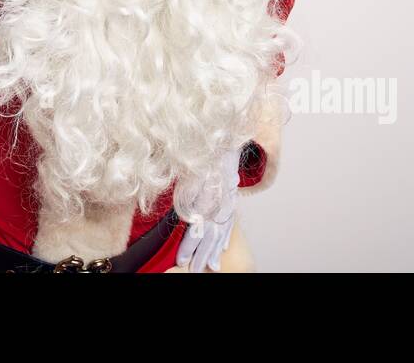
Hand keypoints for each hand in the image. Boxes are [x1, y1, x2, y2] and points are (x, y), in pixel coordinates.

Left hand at [176, 146, 240, 271]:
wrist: (224, 144)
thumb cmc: (203, 158)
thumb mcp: (191, 176)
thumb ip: (189, 198)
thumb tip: (188, 218)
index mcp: (210, 201)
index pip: (199, 230)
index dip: (189, 247)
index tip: (181, 260)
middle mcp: (221, 206)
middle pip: (211, 237)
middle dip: (201, 256)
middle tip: (193, 270)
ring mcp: (228, 205)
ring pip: (221, 233)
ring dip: (214, 252)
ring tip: (211, 267)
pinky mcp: (232, 201)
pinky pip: (229, 223)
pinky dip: (225, 238)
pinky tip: (222, 248)